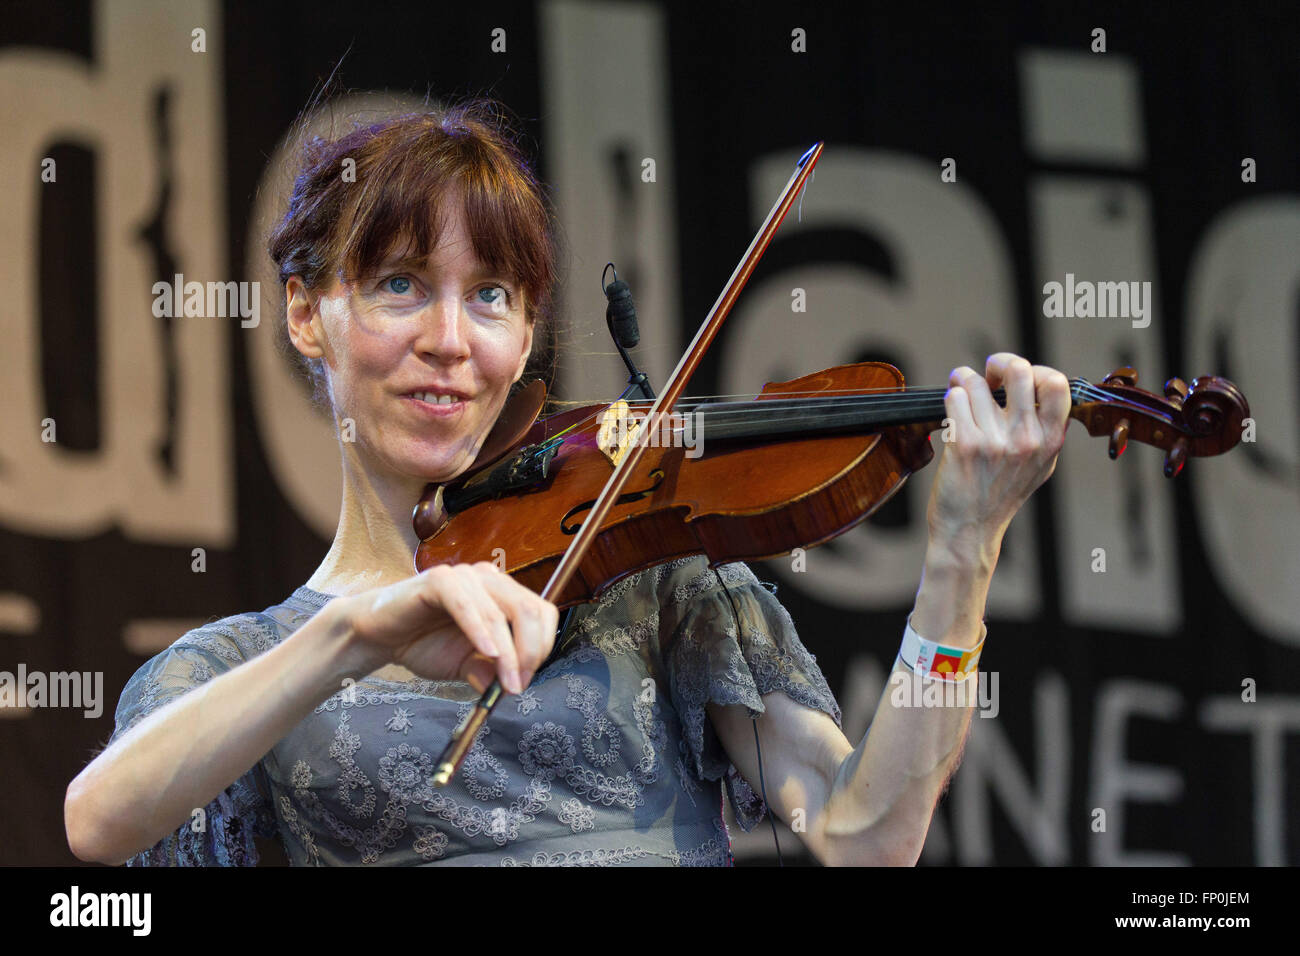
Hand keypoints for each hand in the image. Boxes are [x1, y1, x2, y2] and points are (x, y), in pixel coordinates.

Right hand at [335, 563, 558, 693]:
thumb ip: (489, 672)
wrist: (379, 636)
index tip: (526, 680)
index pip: (542, 613)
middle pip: (528, 610)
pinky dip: (480, 631)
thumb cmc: (424, 643)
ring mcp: (465, 576)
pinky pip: (467, 605)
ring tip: (505, 682)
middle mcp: (489, 580)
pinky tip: (486, 653)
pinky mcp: (439, 580)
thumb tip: (512, 686)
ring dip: (508, 652)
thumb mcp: (465, 665)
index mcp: (503, 595)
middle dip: (529, 653)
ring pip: (500, 612)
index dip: (541, 647)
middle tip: (517, 685)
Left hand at [926, 353, 1070, 560]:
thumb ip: (1045, 428)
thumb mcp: (1040, 464)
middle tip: (986, 373)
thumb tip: (1038, 383)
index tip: (1016, 378)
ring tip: (960, 391)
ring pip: (977, 383)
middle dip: (998, 362)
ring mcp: (995, 442)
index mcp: (1050, 441)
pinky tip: (950, 410)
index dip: (1035, 369)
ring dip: (963, 380)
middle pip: (1019, 370)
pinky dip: (950, 397)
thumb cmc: (1000, 494)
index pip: (1057, 384)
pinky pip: (955, 398)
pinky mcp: (965, 445)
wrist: (969, 530)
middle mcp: (1027, 440)